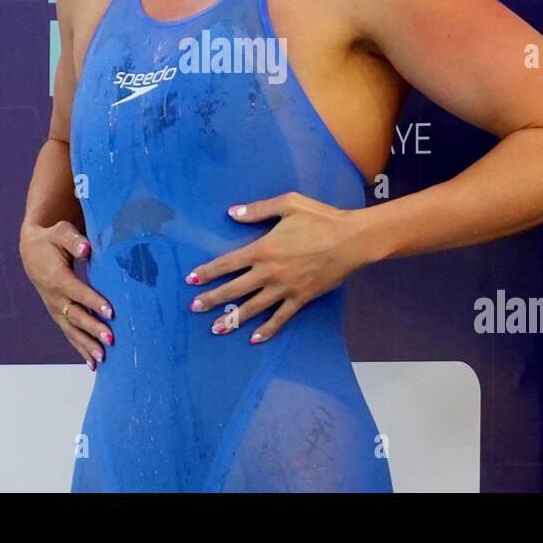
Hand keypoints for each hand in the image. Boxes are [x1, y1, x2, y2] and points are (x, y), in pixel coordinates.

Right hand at [19, 221, 113, 369]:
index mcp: (56, 277)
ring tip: (103, 358)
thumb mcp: (60, 232)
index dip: (93, 301)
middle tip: (111, 339)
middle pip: (75, 316)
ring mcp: (55, 308)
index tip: (110, 311)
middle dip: (93, 329)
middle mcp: (54, 297)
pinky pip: (70, 334)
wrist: (31, 250)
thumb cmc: (51, 239)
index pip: (76, 291)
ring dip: (87, 345)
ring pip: (72, 330)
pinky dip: (80, 349)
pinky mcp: (58, 315)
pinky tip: (93, 364)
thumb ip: (73, 239)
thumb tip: (87, 247)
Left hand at [185, 192, 365, 343]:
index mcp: (263, 249)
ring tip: (216, 328)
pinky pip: (280, 318)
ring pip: (253, 308)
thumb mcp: (289, 204)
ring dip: (233, 319)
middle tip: (194, 308)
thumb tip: (232, 212)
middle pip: (234, 289)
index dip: (207, 272)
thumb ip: (258, 209)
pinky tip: (254, 338)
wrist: (352, 240)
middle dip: (212, 299)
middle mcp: (269, 272)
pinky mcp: (301, 299)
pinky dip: (267, 330)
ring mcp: (285, 289)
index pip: (228, 263)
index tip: (191, 280)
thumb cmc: (321, 219)